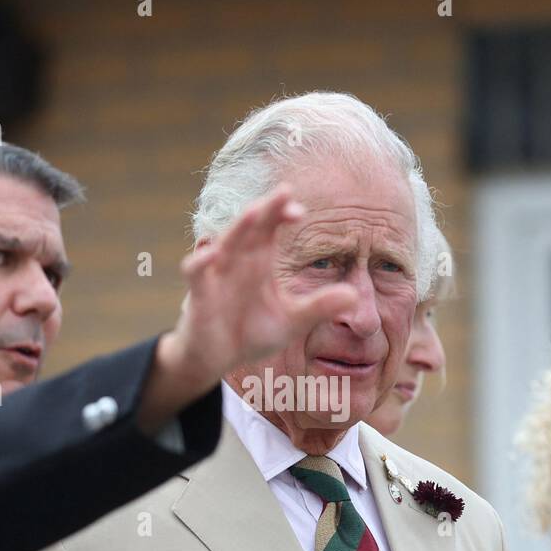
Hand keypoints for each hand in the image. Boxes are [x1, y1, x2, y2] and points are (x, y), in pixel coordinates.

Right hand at [136, 184, 355, 432]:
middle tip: (285, 191)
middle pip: (251, 227)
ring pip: (225, 243)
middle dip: (266, 209)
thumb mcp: (292, 321)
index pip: (271, 228)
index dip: (282, 214)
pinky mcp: (199, 294)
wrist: (217, 360)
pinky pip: (196, 271)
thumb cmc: (251, 333)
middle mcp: (237, 260)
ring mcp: (216, 274)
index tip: (300, 212)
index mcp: (259, 261)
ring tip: (256, 212)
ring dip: (239, 228)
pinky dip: (201, 261)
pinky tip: (212, 253)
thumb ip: (319, 306)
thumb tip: (355, 295)